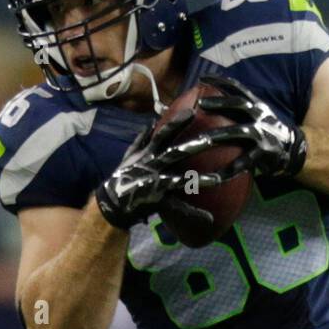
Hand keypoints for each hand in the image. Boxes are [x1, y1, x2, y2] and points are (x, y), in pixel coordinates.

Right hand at [96, 109, 207, 229]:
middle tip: (213, 138)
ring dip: (199, 179)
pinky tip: (210, 217)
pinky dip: (194, 213)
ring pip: (180, 179)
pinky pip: (178, 207)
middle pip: (176, 153)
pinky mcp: (158, 201)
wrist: (111, 203)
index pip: (163, 134)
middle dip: (193, 145)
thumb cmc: (122, 178)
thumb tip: (151, 124)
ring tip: (218, 178)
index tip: (193, 111)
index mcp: (147, 154)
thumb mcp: (129, 156)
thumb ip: (141, 140)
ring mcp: (156, 184)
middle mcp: (152, 167)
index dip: (177, 122)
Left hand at [162, 72, 307, 181]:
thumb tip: (213, 100)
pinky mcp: (263, 154)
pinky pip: (243, 162)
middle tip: (200, 104)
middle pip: (238, 105)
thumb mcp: (257, 114)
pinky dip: (229, 169)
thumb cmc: (267, 131)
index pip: (238, 89)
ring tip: (201, 139)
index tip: (202, 78)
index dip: (221, 82)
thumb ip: (239, 109)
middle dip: (219, 103)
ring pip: (237, 133)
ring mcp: (261, 135)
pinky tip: (214, 176)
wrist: (292, 149)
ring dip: (218, 135)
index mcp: (256, 106)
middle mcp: (259, 117)